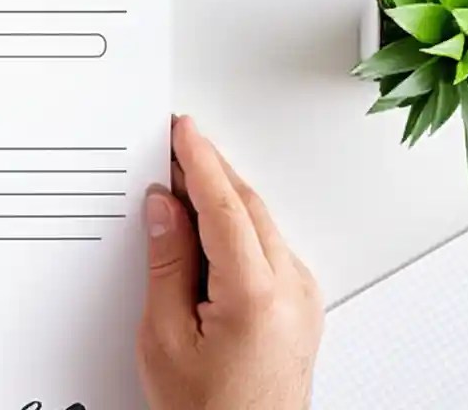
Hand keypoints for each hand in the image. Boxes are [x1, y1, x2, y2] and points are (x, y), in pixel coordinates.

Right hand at [136, 116, 323, 409]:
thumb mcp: (166, 337)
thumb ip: (166, 264)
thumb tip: (165, 208)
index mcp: (256, 295)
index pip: (225, 206)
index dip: (199, 161)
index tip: (182, 130)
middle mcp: (292, 291)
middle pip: (248, 207)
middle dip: (209, 171)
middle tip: (171, 147)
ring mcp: (302, 298)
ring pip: (261, 224)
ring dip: (223, 198)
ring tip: (179, 185)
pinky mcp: (300, 307)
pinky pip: (269, 246)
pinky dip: (238, 225)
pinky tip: (208, 226)